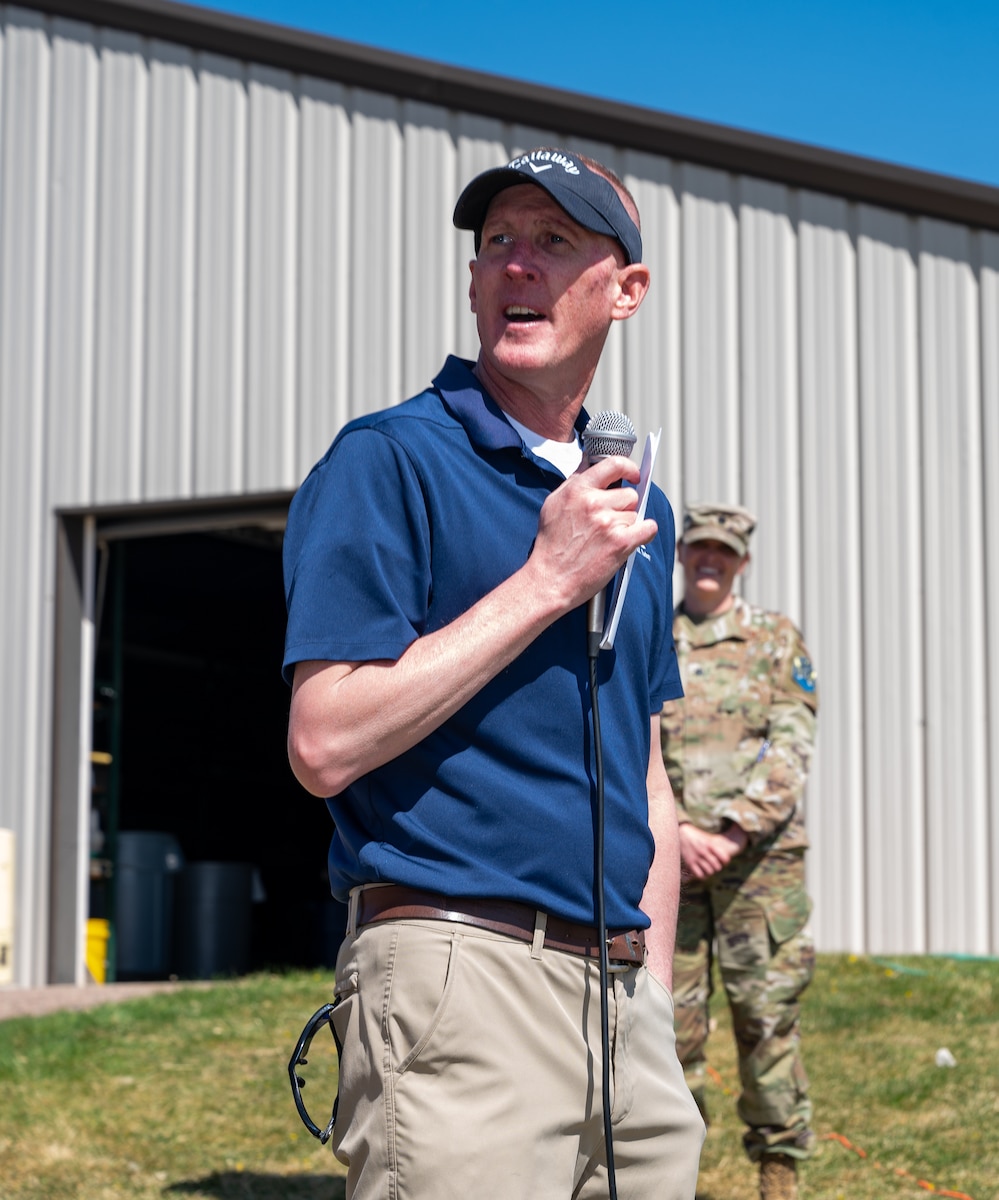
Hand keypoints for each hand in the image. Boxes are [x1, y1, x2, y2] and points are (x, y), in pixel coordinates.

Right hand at [528, 456, 656, 613]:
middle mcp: (593, 503)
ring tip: (606, 538)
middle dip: (622, 506)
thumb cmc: (551, 545)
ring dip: (627, 525)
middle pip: (629, 494)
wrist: (550, 579)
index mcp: (577, 490)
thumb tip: (590, 465)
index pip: (614, 464)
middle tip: (607, 521)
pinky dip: (645, 533)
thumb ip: (574, 482)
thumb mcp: (554, 504)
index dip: (628, 468)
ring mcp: (608, 522)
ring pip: (635, 514)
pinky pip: (648, 528)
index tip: (632, 474)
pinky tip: (632, 539)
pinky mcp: (620, 542)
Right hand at [678, 823, 746, 880]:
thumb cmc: (697, 836)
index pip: (725, 858)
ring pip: (709, 872)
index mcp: (710, 845)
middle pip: (717, 867)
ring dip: (709, 871)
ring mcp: (697, 857)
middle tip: (714, 865)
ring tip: (707, 868)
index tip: (723, 861)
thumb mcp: (708, 838)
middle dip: (717, 867)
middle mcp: (704, 851)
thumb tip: (732, 845)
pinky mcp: (690, 862)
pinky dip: (702, 875)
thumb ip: (716, 845)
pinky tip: (701, 871)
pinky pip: (700, 875)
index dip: (725, 861)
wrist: (681, 833)